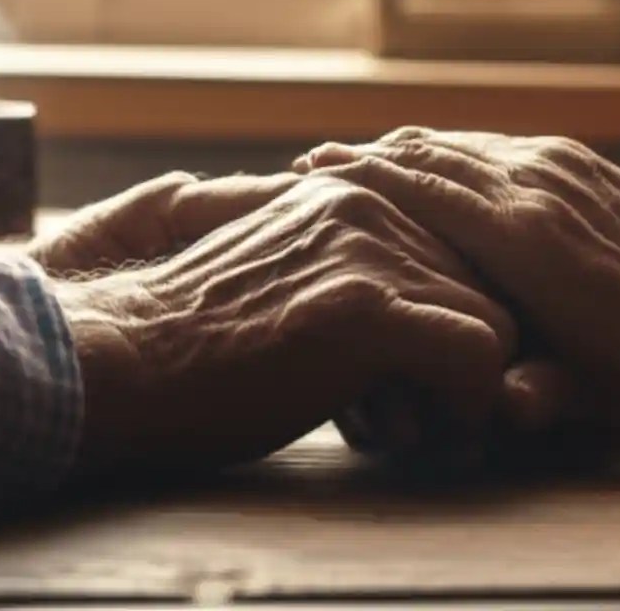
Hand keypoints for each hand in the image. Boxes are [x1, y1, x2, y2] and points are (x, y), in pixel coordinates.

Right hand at [52, 176, 515, 475]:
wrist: (122, 363)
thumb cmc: (199, 346)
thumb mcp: (291, 278)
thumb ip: (358, 271)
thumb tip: (428, 319)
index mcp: (354, 189)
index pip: (466, 248)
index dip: (457, 322)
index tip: (425, 379)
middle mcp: (371, 202)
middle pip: (490, 286)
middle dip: (462, 362)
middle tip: (410, 416)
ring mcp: (369, 249)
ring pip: (497, 322)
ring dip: (457, 393)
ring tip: (393, 427)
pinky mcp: (365, 306)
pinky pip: (480, 354)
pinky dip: (461, 406)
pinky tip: (402, 430)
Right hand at [296, 129, 619, 426]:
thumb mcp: (587, 385)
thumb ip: (536, 391)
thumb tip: (500, 408)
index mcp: (525, 232)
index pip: (419, 183)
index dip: (359, 174)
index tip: (309, 170)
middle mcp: (539, 185)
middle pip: (435, 152)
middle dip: (374, 154)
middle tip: (319, 161)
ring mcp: (567, 168)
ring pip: (469, 142)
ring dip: (414, 148)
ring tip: (368, 157)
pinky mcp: (589, 167)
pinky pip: (506, 147)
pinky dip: (462, 151)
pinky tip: (443, 163)